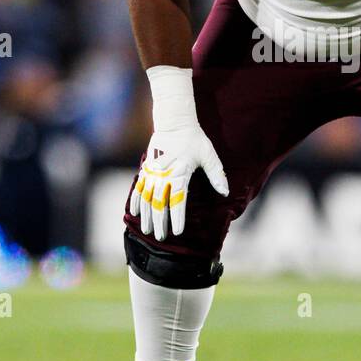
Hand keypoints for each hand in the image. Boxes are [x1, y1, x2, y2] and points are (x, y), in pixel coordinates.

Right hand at [130, 66, 227, 238]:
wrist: (175, 122)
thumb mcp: (209, 155)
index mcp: (180, 173)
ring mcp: (153, 172)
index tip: (177, 231)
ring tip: (148, 231)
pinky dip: (136, 201)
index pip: (177, 200)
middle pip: (159, 203)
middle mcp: (164, 174)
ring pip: (146, 198)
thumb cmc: (194, 140)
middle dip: (160, 222)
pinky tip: (135, 214)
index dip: (177, 217)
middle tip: (162, 237)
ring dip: (146, 215)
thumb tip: (225, 192)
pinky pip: (138, 187)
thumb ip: (216, 175)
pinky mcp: (146, 169)